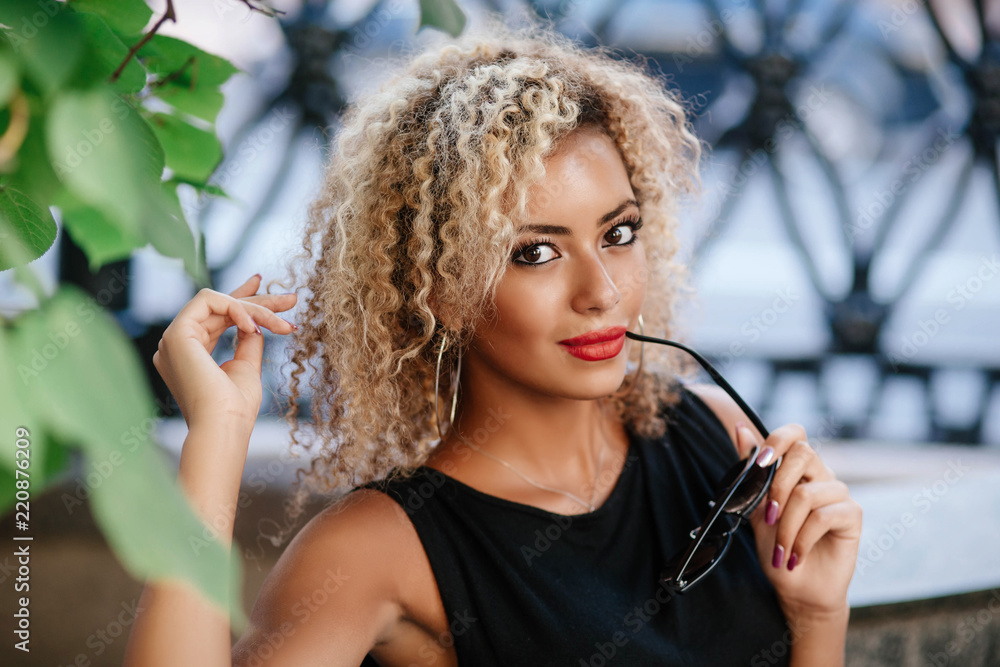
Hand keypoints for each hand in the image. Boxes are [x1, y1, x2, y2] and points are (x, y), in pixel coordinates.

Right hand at [152, 274, 297, 431]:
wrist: (223, 426)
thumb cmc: (235, 407)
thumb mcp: (246, 367)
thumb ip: (246, 341)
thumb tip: (255, 322)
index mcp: (189, 353)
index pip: (213, 315)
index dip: (238, 297)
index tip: (261, 281)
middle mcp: (176, 345)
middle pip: (220, 307)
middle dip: (259, 300)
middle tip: (292, 299)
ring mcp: (173, 340)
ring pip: (218, 301)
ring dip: (255, 309)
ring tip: (282, 324)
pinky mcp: (176, 334)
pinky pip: (209, 301)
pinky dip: (237, 308)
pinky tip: (254, 326)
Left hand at [735, 423, 862, 621]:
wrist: (797, 587)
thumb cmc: (777, 547)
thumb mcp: (756, 508)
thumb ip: (751, 471)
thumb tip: (740, 428)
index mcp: (796, 470)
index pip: (794, 434)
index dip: (777, 440)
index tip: (759, 463)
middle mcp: (820, 475)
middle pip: (804, 452)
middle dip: (777, 486)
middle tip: (769, 518)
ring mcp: (838, 493)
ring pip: (806, 493)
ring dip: (786, 526)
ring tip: (781, 550)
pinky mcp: (852, 514)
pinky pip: (823, 516)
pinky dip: (801, 539)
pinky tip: (795, 556)